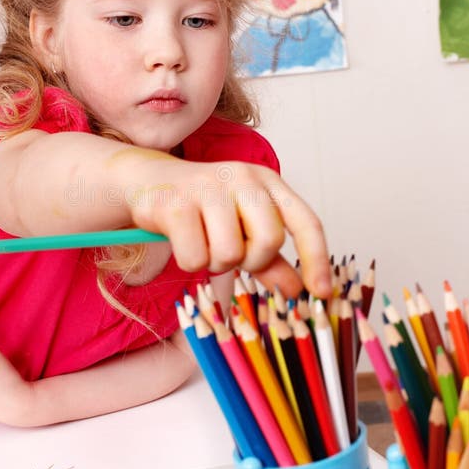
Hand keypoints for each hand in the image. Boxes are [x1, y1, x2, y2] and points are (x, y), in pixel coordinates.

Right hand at [125, 157, 330, 299]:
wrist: (147, 181)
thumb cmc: (202, 208)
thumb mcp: (242, 228)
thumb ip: (271, 259)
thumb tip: (299, 290)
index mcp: (266, 182)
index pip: (305, 221)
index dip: (317, 259)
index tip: (322, 292)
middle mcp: (242, 177)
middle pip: (269, 241)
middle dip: (251, 261)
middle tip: (232, 254)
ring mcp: (207, 187)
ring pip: (230, 254)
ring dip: (215, 262)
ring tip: (202, 242)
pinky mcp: (175, 203)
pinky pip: (195, 258)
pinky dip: (189, 260)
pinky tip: (181, 238)